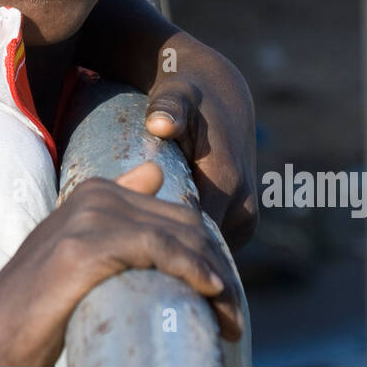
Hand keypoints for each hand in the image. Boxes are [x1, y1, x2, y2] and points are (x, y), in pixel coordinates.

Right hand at [0, 162, 242, 366]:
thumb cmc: (39, 305)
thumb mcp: (79, 249)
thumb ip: (115, 214)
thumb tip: (155, 174)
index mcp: (96, 192)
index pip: (178, 214)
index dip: (208, 254)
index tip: (223, 295)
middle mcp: (95, 196)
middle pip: (186, 224)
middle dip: (219, 268)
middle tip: (233, 316)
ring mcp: (89, 217)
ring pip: (180, 237)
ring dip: (216, 279)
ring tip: (229, 321)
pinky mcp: (86, 246)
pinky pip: (159, 249)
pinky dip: (192, 270)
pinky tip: (210, 291)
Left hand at [74, 0, 258, 252]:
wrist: (223, 94)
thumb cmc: (190, 96)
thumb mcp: (177, 96)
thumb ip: (168, 109)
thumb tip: (160, 124)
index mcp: (225, 184)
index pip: (192, 242)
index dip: (158, 257)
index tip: (122, 263)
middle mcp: (242, 207)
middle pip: (200, 257)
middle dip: (165, 268)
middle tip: (120, 272)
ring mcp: (247, 218)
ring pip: (207, 257)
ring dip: (178, 263)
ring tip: (133, 266)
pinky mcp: (244, 223)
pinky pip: (212, 249)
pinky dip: (188, 255)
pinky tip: (154, 254)